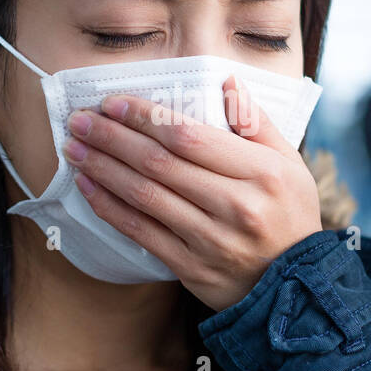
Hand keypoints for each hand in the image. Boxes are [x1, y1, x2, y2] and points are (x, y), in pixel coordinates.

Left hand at [60, 75, 323, 310]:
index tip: (112, 102)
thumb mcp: (289, 164)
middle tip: (79, 120)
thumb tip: (227, 82)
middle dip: (112, 138)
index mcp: (261, 171)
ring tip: (74, 149)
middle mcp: (236, 204)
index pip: (190, 135)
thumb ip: (256, 122)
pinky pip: (141, 232)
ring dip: (103, 169)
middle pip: (160, 163)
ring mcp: (211, 239)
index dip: (145, 117)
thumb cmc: (289, 216)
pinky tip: (88, 188)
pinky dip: (110, 208)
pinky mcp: (191, 267)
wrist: (295, 288)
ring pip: (145, 196)